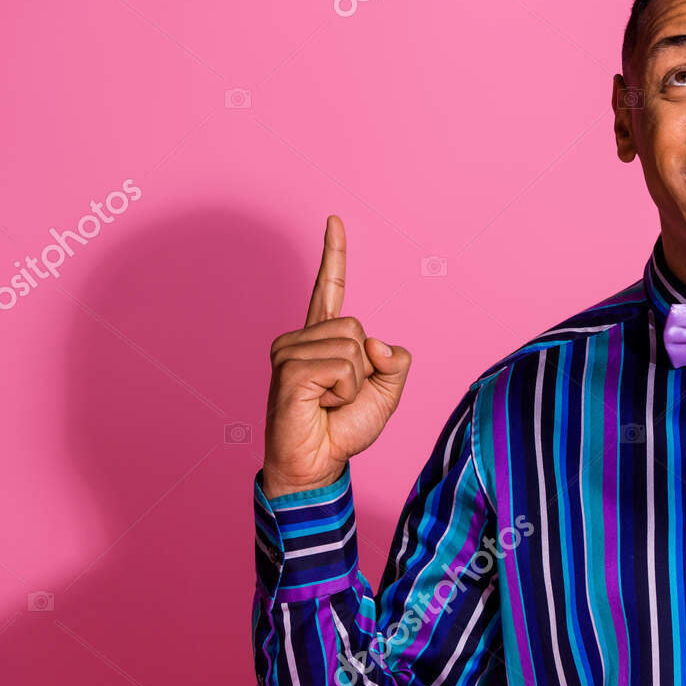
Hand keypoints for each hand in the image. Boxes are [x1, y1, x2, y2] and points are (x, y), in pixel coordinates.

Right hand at [261, 216, 412, 497]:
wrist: (317, 465)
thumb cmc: (344, 429)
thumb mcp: (385, 393)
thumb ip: (394, 363)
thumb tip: (376, 343)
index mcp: (323, 338)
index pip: (329, 288)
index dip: (334, 254)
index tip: (335, 220)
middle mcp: (301, 338)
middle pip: (358, 327)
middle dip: (365, 368)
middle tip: (340, 397)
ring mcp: (290, 351)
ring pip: (353, 348)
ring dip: (354, 384)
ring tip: (329, 402)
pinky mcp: (290, 369)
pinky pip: (343, 367)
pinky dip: (345, 391)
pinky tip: (321, 405)